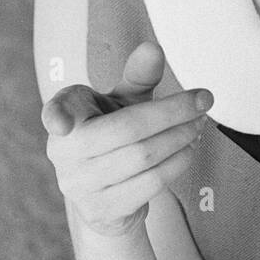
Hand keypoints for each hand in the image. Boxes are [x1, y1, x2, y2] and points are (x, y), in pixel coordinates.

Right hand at [41, 40, 213, 238]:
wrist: (108, 193)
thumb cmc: (115, 133)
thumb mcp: (124, 103)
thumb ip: (138, 76)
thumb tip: (154, 48)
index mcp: (66, 114)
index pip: (58, 110)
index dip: (57, 115)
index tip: (61, 123)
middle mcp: (64, 151)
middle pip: (127, 129)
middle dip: (173, 113)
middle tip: (203, 104)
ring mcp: (80, 185)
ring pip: (143, 157)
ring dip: (181, 138)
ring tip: (199, 126)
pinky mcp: (101, 210)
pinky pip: (151, 183)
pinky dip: (178, 163)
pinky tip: (188, 150)